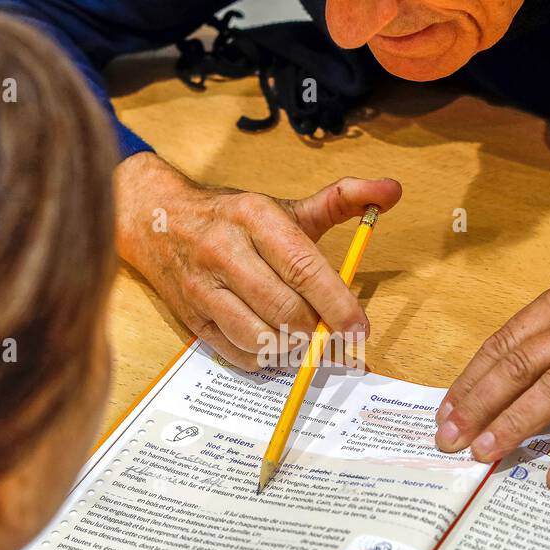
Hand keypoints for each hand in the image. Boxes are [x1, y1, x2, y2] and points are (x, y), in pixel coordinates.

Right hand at [114, 152, 401, 369]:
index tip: (359, 329)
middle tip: (330, 334)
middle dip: (316, 330)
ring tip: (301, 336)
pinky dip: (265, 358)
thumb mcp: (284, 206)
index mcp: (255, 217)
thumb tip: (392, 190)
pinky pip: (238, 354)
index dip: (337, 305)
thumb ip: (341, 200)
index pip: (304, 268)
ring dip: (291, 347)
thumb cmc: (232, 218)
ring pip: (260, 337)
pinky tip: (273, 343)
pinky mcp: (191, 319)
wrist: (157, 220)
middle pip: (285, 310)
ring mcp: (203, 288)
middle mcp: (225, 251)